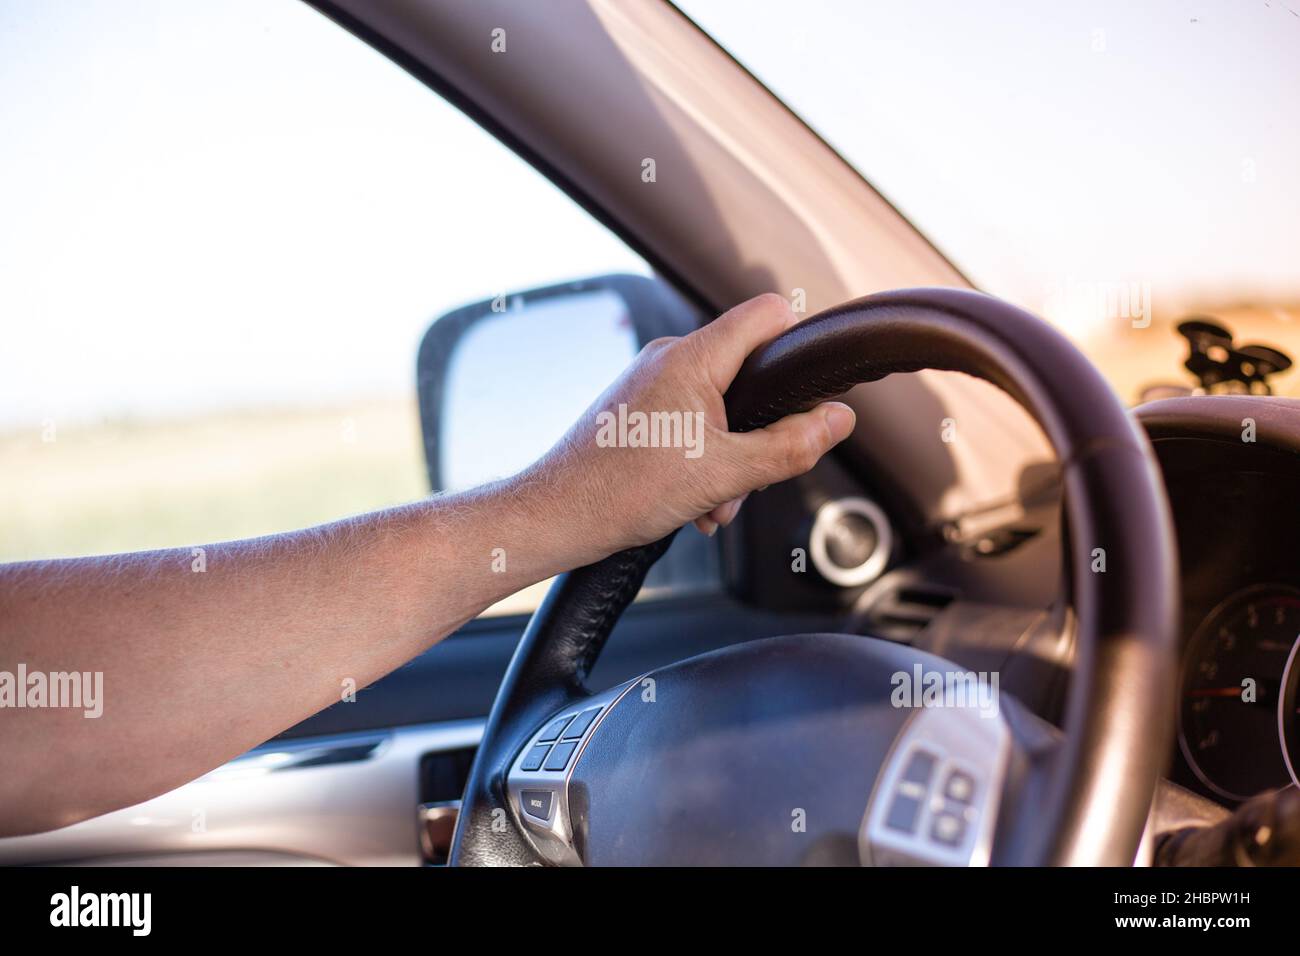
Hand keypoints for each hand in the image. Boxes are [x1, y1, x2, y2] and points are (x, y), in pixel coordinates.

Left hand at [523, 293, 855, 564]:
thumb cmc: (622, 490)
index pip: (768, 315)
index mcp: (693, 358)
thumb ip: (792, 445)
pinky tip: (691, 500)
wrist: (556, 516)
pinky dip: (701, 459)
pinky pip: (688, 421)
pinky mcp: (636, 407)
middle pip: (747, 370)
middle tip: (749, 474)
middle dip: (759, 429)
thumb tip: (838, 420)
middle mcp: (669, 359)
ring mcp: (649, 382)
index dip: (798, 346)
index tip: (807, 390)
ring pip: (718, 405)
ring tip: (712, 500)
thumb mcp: (728, 475)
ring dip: (729, 456)